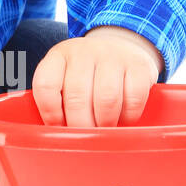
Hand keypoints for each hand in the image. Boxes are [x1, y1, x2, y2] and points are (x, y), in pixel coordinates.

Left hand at [31, 25, 162, 126]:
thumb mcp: (65, 78)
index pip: (46, 86)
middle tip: (85, 137)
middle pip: (77, 98)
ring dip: (105, 123)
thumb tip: (57, 135)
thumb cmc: (88, 75)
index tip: (59, 127)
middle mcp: (84, 52)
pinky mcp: (138, 64)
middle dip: (81, 126)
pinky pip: (133, 98)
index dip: (51, 113)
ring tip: (104, 129)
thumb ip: (57, 101)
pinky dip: (128, 116)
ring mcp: (112, 56)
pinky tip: (123, 118)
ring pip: (106, 99)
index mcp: (59, 56)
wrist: (122, 48)